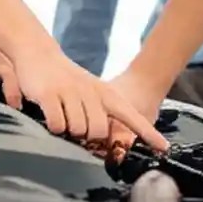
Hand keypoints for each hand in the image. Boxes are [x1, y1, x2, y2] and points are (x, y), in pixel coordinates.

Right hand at [9, 44, 169, 153]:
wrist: (39, 53)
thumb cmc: (66, 79)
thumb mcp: (90, 91)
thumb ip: (100, 113)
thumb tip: (106, 141)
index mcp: (104, 92)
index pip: (131, 115)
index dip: (147, 132)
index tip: (163, 148)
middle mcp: (90, 92)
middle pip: (98, 131)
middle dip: (87, 138)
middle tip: (76, 130)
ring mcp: (70, 92)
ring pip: (78, 129)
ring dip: (69, 131)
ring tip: (62, 117)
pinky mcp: (50, 94)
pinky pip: (58, 125)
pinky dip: (55, 127)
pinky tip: (51, 117)